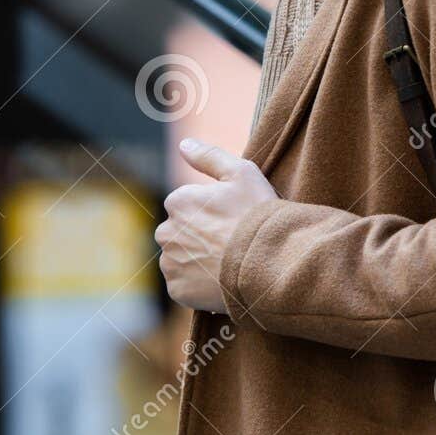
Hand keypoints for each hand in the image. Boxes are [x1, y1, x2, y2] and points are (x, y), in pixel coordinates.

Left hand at [156, 138, 277, 312]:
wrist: (269, 262)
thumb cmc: (257, 215)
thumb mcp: (241, 173)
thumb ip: (208, 156)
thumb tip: (183, 145)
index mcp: (177, 201)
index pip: (187, 206)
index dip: (211, 213)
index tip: (232, 220)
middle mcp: (166, 232)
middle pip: (180, 233)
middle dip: (198, 237)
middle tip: (229, 243)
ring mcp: (171, 264)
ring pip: (180, 259)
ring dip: (197, 261)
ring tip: (227, 263)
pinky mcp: (178, 290)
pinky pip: (184, 285)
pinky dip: (198, 285)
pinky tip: (220, 280)